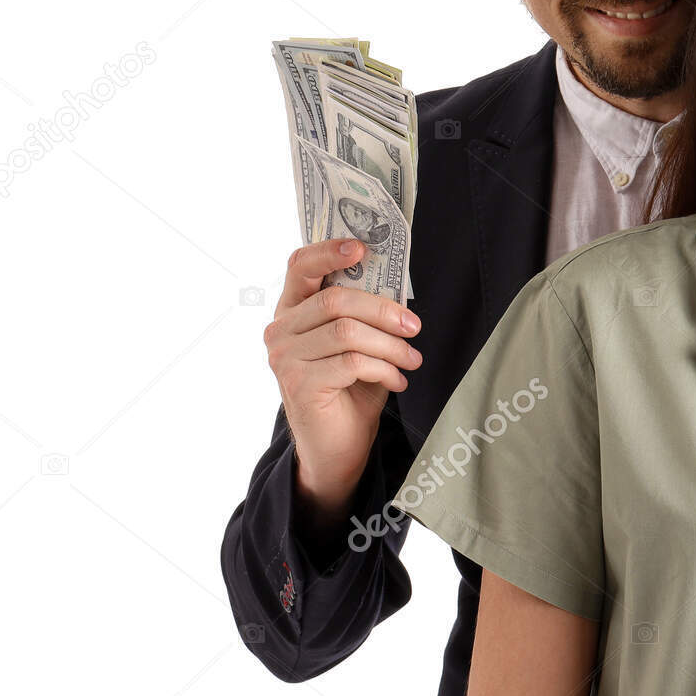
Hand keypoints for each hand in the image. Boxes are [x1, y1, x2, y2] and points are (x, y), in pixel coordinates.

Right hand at [262, 240, 422, 526]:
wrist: (337, 447)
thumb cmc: (351, 389)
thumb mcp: (360, 343)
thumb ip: (365, 313)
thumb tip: (397, 286)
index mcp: (292, 310)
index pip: (300, 265)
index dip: (330, 250)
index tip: (364, 247)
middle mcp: (280, 330)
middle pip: (337, 299)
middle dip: (385, 310)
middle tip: (415, 327)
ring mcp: (284, 357)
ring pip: (348, 332)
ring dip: (391, 346)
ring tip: (412, 360)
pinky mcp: (298, 383)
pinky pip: (352, 362)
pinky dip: (384, 369)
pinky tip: (398, 381)